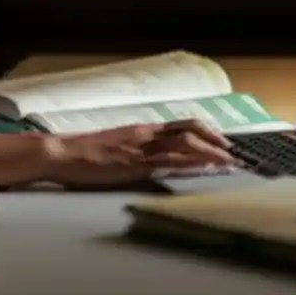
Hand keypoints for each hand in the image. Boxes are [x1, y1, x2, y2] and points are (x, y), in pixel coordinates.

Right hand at [44, 120, 237, 188]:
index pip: (182, 124)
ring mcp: (141, 149)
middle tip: (233, 152)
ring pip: (184, 144)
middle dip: (216, 140)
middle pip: (190, 129)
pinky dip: (190, 164)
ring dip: (211, 153)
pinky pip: (168, 162)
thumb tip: (157, 157)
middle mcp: (146, 134)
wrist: (61, 154)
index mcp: (143, 130)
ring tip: (229, 163)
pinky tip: (203, 170)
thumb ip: (138, 149)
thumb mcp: (117, 146)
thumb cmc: (85, 154)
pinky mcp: (134, 165)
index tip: (223, 141)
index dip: (206, 131)